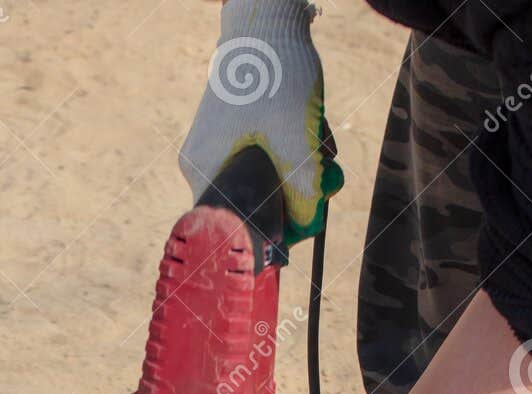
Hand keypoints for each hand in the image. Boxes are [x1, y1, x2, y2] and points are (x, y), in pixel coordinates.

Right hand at [180, 0, 341, 243]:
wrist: (267, 16)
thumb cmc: (275, 76)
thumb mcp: (297, 142)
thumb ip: (303, 191)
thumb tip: (308, 225)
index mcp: (204, 172)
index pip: (235, 228)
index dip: (273, 234)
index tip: (306, 226)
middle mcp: (202, 162)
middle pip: (254, 202)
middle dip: (297, 195)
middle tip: (329, 181)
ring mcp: (216, 142)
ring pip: (265, 177)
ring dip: (301, 169)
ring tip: (326, 148)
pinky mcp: (233, 125)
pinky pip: (265, 153)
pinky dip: (293, 148)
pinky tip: (316, 132)